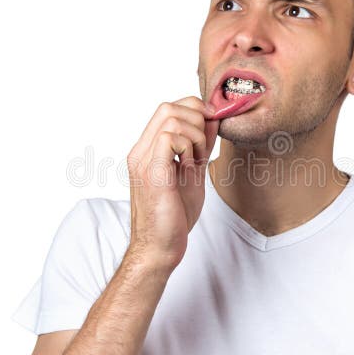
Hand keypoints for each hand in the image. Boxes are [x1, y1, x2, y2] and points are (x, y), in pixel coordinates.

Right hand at [126, 96, 218, 269]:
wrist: (159, 248)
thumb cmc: (174, 216)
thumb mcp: (192, 172)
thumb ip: (200, 146)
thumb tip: (213, 120)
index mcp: (147, 150)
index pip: (168, 108)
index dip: (194, 109)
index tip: (212, 126)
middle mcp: (140, 151)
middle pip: (168, 107)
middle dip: (197, 118)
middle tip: (204, 147)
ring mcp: (143, 160)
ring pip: (171, 117)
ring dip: (195, 135)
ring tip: (196, 160)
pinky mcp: (152, 172)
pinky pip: (170, 137)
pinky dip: (188, 145)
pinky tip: (190, 165)